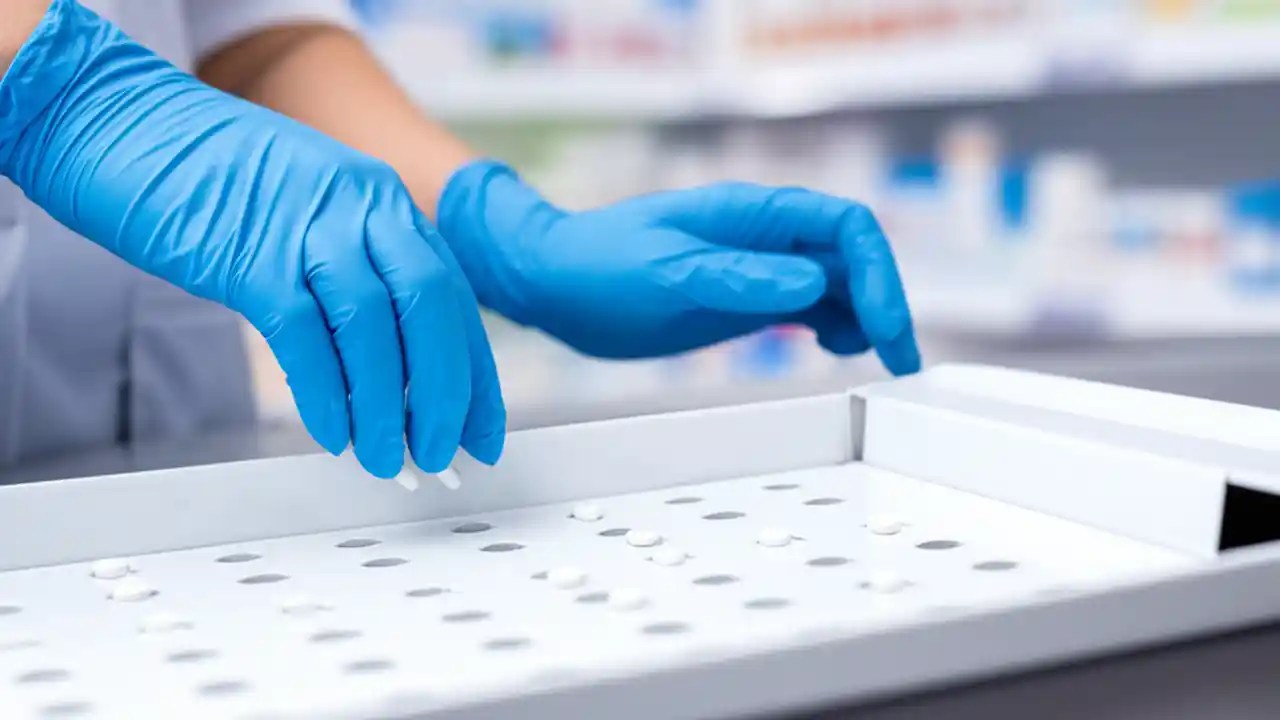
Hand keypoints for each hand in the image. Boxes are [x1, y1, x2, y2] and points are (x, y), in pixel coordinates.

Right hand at [0, 0, 504, 476]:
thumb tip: (393, 368)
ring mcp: (305, 227)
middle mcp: (359, 206)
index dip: (474, 370)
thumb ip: (356, 272)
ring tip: (388, 458)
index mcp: (381, 200)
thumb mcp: (310, 212)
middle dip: (447, 392)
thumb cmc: (211, 177)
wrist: (122, 121)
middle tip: (443, 451)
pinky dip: (327, 394)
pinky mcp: (249, 254)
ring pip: (375, 328)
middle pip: (432, 308)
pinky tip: (335, 433)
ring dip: (387, 407)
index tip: (483, 427)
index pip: (452, 294)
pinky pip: (306, 336)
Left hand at [438, 161, 919, 373]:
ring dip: (867, 318)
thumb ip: (736, 278)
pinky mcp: (746, 300)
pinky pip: (811, 308)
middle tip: (900, 360)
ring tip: (878, 361)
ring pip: (840, 286)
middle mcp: (766, 237)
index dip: (878, 274)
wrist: (555, 283)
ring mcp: (759, 269)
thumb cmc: (597, 265)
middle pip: (853, 258)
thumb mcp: (665, 273)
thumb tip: (809, 285)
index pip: (844, 227)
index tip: (883, 327)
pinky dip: (837, 328)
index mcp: (752, 214)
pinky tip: (838, 352)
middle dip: (885, 303)